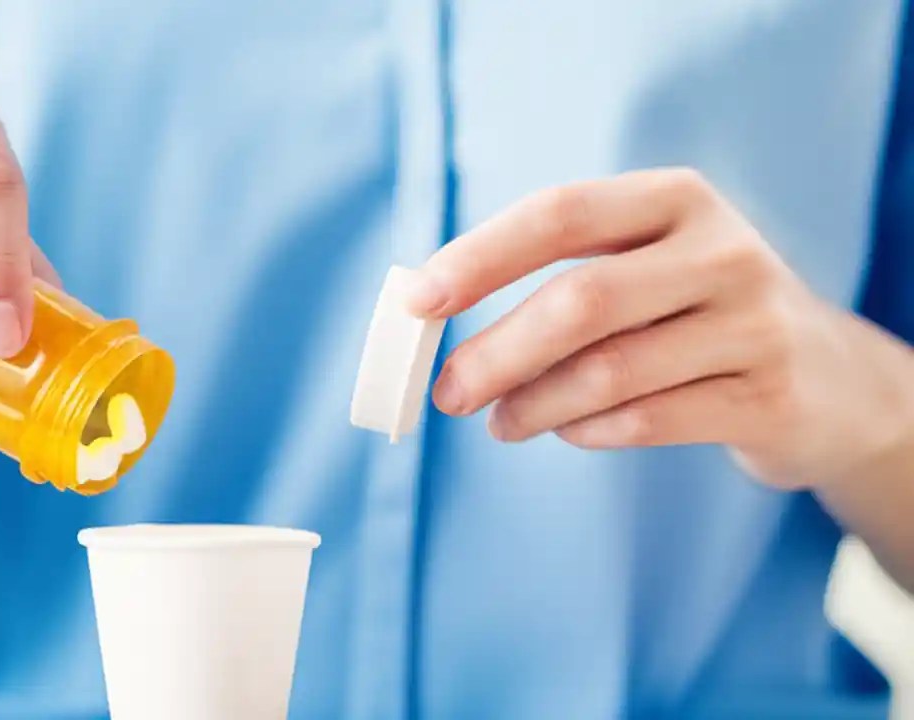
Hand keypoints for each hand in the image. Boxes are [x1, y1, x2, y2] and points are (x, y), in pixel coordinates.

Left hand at [411, 168, 913, 489]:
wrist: (825, 376)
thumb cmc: (691, 312)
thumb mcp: (644, 265)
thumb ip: (555, 277)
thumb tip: (430, 313)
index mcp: (675, 199)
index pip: (560, 214)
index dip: (479, 257)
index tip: (416, 301)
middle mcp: (722, 251)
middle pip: (581, 299)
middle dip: (496, 352)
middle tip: (446, 392)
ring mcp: (753, 324)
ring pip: (610, 371)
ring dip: (534, 404)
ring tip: (499, 423)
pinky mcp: (765, 397)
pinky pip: (647, 420)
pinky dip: (589, 432)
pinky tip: (566, 431)